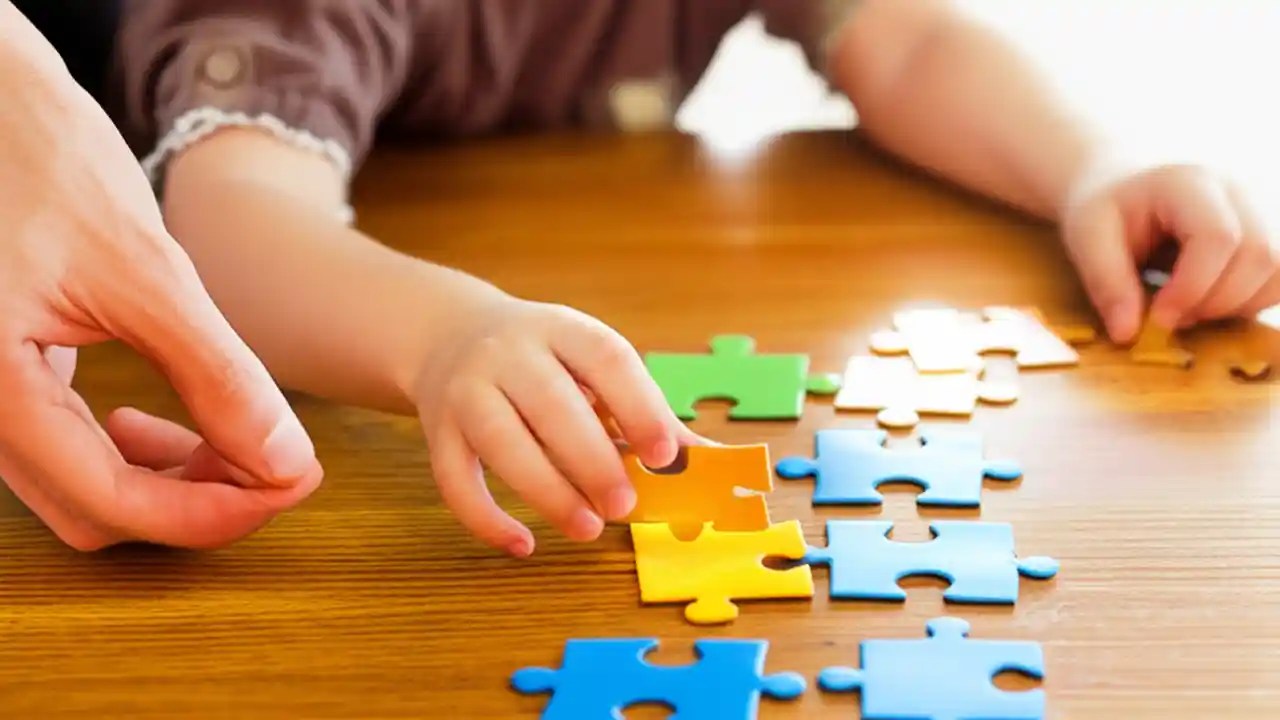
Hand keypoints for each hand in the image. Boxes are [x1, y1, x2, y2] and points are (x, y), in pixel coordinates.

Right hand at [0, 23, 321, 549]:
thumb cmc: (40, 157)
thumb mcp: (142, 266)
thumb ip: (213, 371)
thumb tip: (283, 461)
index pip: (109, 501)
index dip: (211, 513)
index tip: (290, 486)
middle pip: (93, 508)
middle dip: (195, 500)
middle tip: (278, 465)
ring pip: (80, 484)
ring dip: (168, 478)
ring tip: (236, 442)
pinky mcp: (2, 373)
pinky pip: (67, 445)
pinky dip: (133, 449)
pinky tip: (178, 420)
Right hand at [412, 297, 698, 556]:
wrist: (451, 334)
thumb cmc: (545, 362)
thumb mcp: (593, 369)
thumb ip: (645, 414)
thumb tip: (711, 465)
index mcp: (563, 330)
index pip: (605, 358)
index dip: (638, 405)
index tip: (666, 453)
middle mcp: (510, 353)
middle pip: (551, 403)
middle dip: (591, 459)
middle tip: (626, 505)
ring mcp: (467, 390)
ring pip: (500, 441)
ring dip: (547, 491)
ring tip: (588, 528)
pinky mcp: (437, 431)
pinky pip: (454, 479)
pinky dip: (486, 519)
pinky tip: (524, 545)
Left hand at [1061, 161, 1279, 342]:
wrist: (1126, 181)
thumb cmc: (1107, 207)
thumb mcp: (1087, 238)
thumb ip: (1106, 283)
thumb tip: (1127, 333)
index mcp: (1190, 183)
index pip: (1218, 237)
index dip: (1194, 288)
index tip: (1159, 319)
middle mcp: (1239, 190)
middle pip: (1260, 254)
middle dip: (1217, 302)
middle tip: (1171, 318)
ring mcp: (1261, 208)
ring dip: (1239, 306)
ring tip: (1189, 309)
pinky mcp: (1269, 230)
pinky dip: (1252, 301)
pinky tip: (1210, 301)